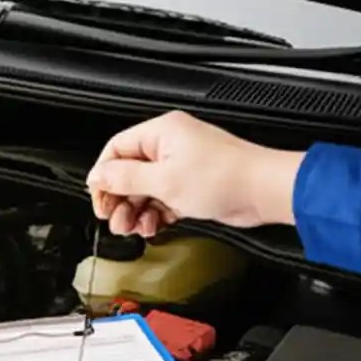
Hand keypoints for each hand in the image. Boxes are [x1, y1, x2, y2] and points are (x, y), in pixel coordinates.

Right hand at [86, 111, 303, 236]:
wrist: (262, 191)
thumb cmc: (226, 177)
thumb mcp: (164, 180)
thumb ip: (125, 178)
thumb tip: (98, 176)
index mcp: (161, 132)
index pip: (116, 150)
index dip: (103, 176)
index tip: (100, 199)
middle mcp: (169, 146)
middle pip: (128, 172)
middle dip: (119, 199)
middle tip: (115, 219)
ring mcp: (181, 166)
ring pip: (144, 189)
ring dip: (136, 210)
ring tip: (133, 227)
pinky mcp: (191, 185)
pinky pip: (162, 199)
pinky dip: (155, 214)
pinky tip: (153, 226)